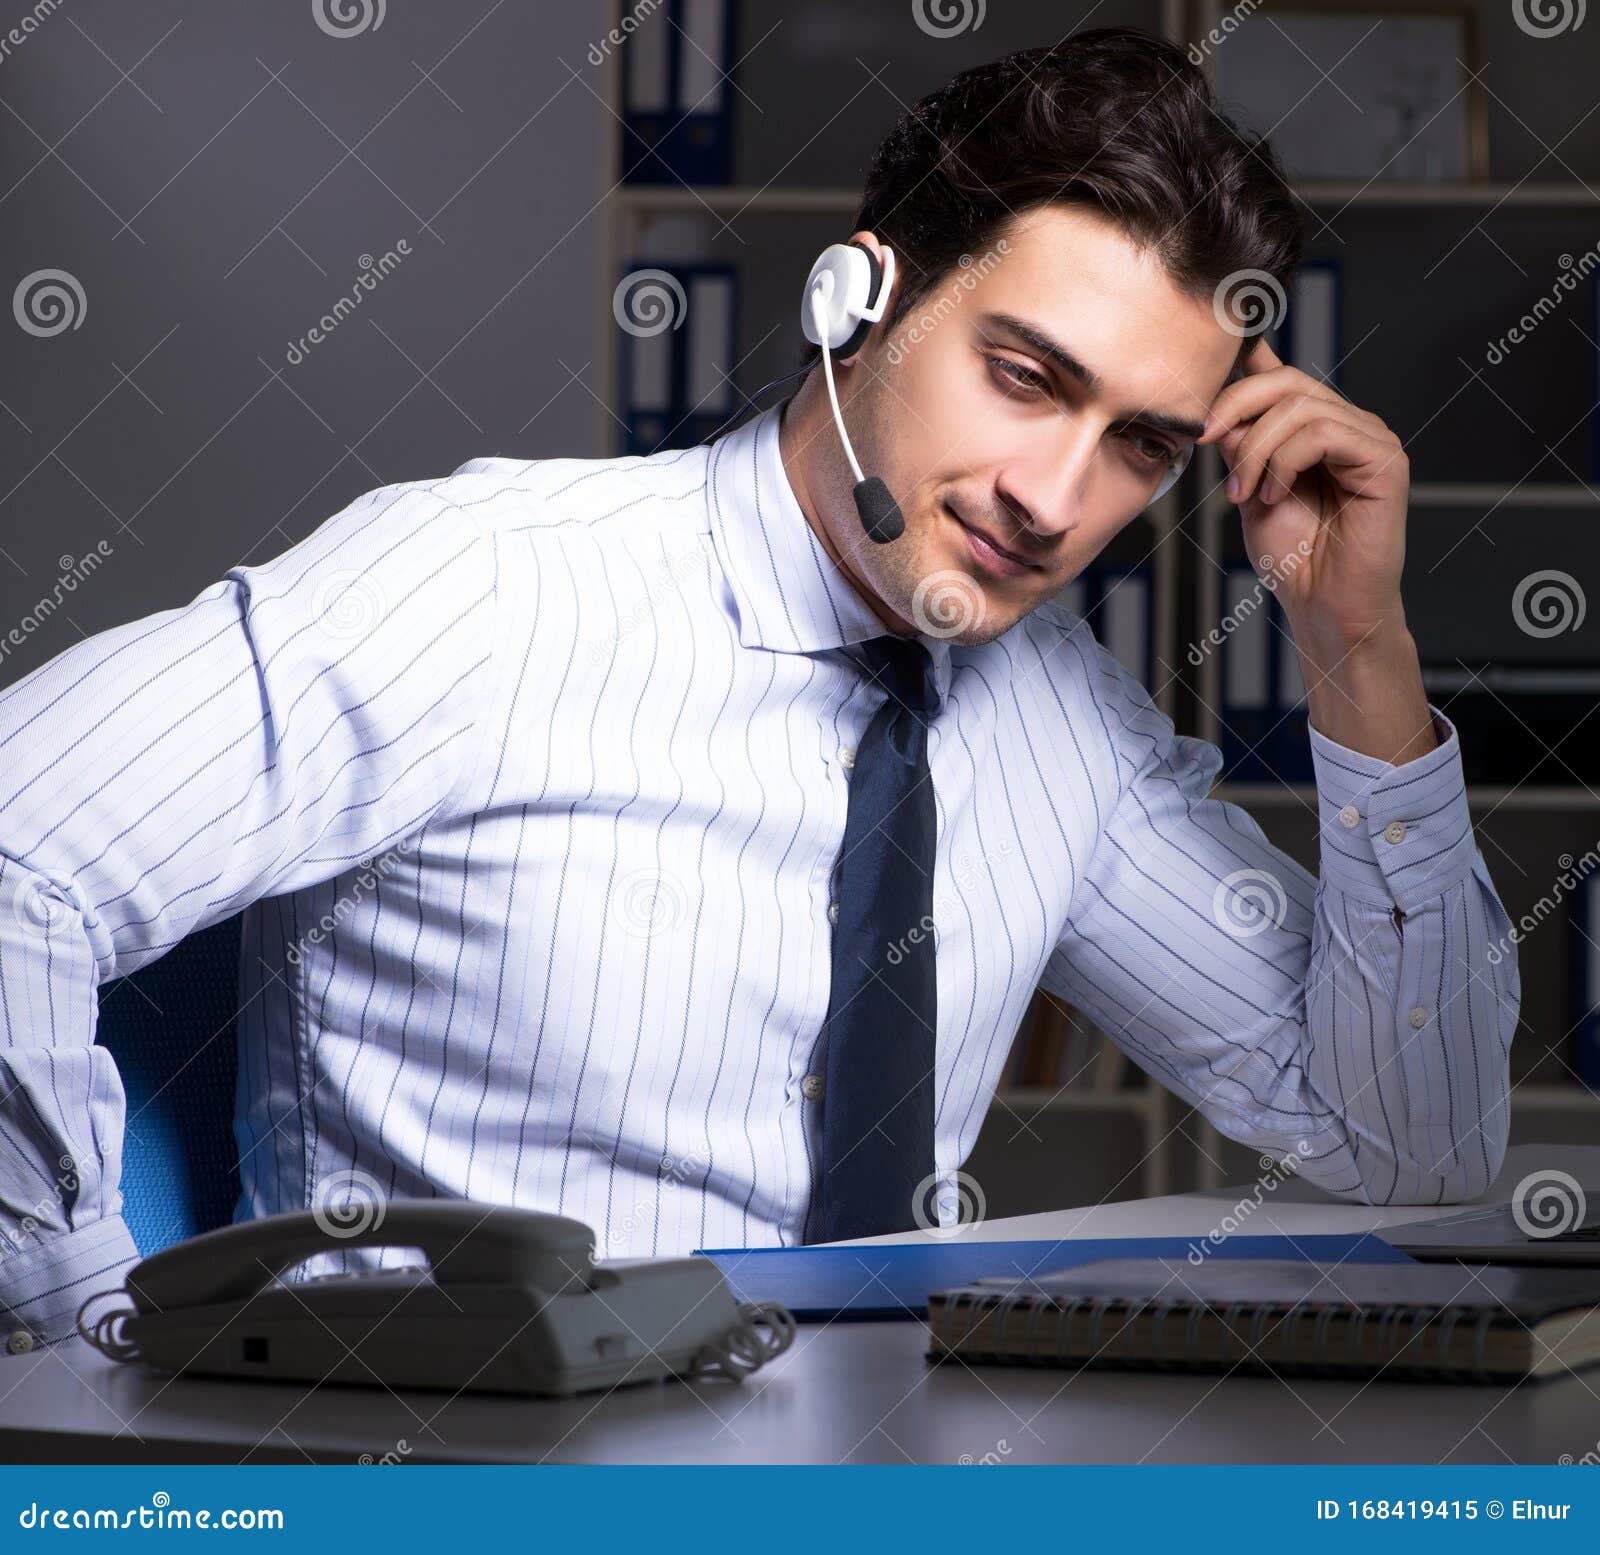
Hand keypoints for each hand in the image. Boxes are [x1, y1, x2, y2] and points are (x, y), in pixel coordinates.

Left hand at [1197, 336, 1436, 765]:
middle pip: (1286, 382)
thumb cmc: (1292, 556)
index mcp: (1317, 428)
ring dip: (1256, 449)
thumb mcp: (1249, 490)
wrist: (1322, 606)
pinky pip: (1325, 433)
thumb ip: (1240, 446)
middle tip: (1205, 443)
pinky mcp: (1385, 460)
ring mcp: (1370, 439)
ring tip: (1242, 493)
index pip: (1281, 376)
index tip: (1206, 385)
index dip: (1244, 365)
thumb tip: (1219, 407)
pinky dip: (1285, 462)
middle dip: (1234, 409)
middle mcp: (1348, 425)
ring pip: (1300, 407)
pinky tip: (1273, 496)